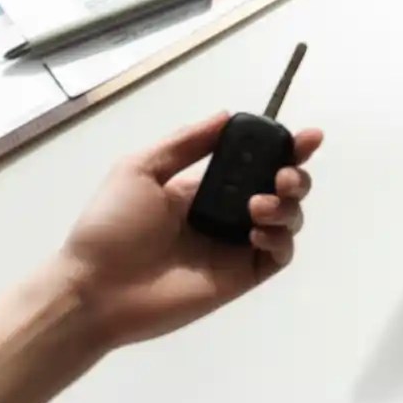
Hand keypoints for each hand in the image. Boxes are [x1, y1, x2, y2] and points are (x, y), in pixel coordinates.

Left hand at [59, 112, 322, 348]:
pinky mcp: (242, 276)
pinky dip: (279, 239)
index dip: (287, 148)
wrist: (95, 287)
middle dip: (296, 175)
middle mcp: (227, 214)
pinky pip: (278, 254)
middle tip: (283, 176)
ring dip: (287, 205)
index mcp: (204, 187)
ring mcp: (236, 246)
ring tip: (260, 205)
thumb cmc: (110, 226)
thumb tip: (227, 115)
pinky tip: (255, 232)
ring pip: (288, 220)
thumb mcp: (139, 169)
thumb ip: (185, 142)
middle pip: (283, 189)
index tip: (307, 137)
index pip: (256, 163)